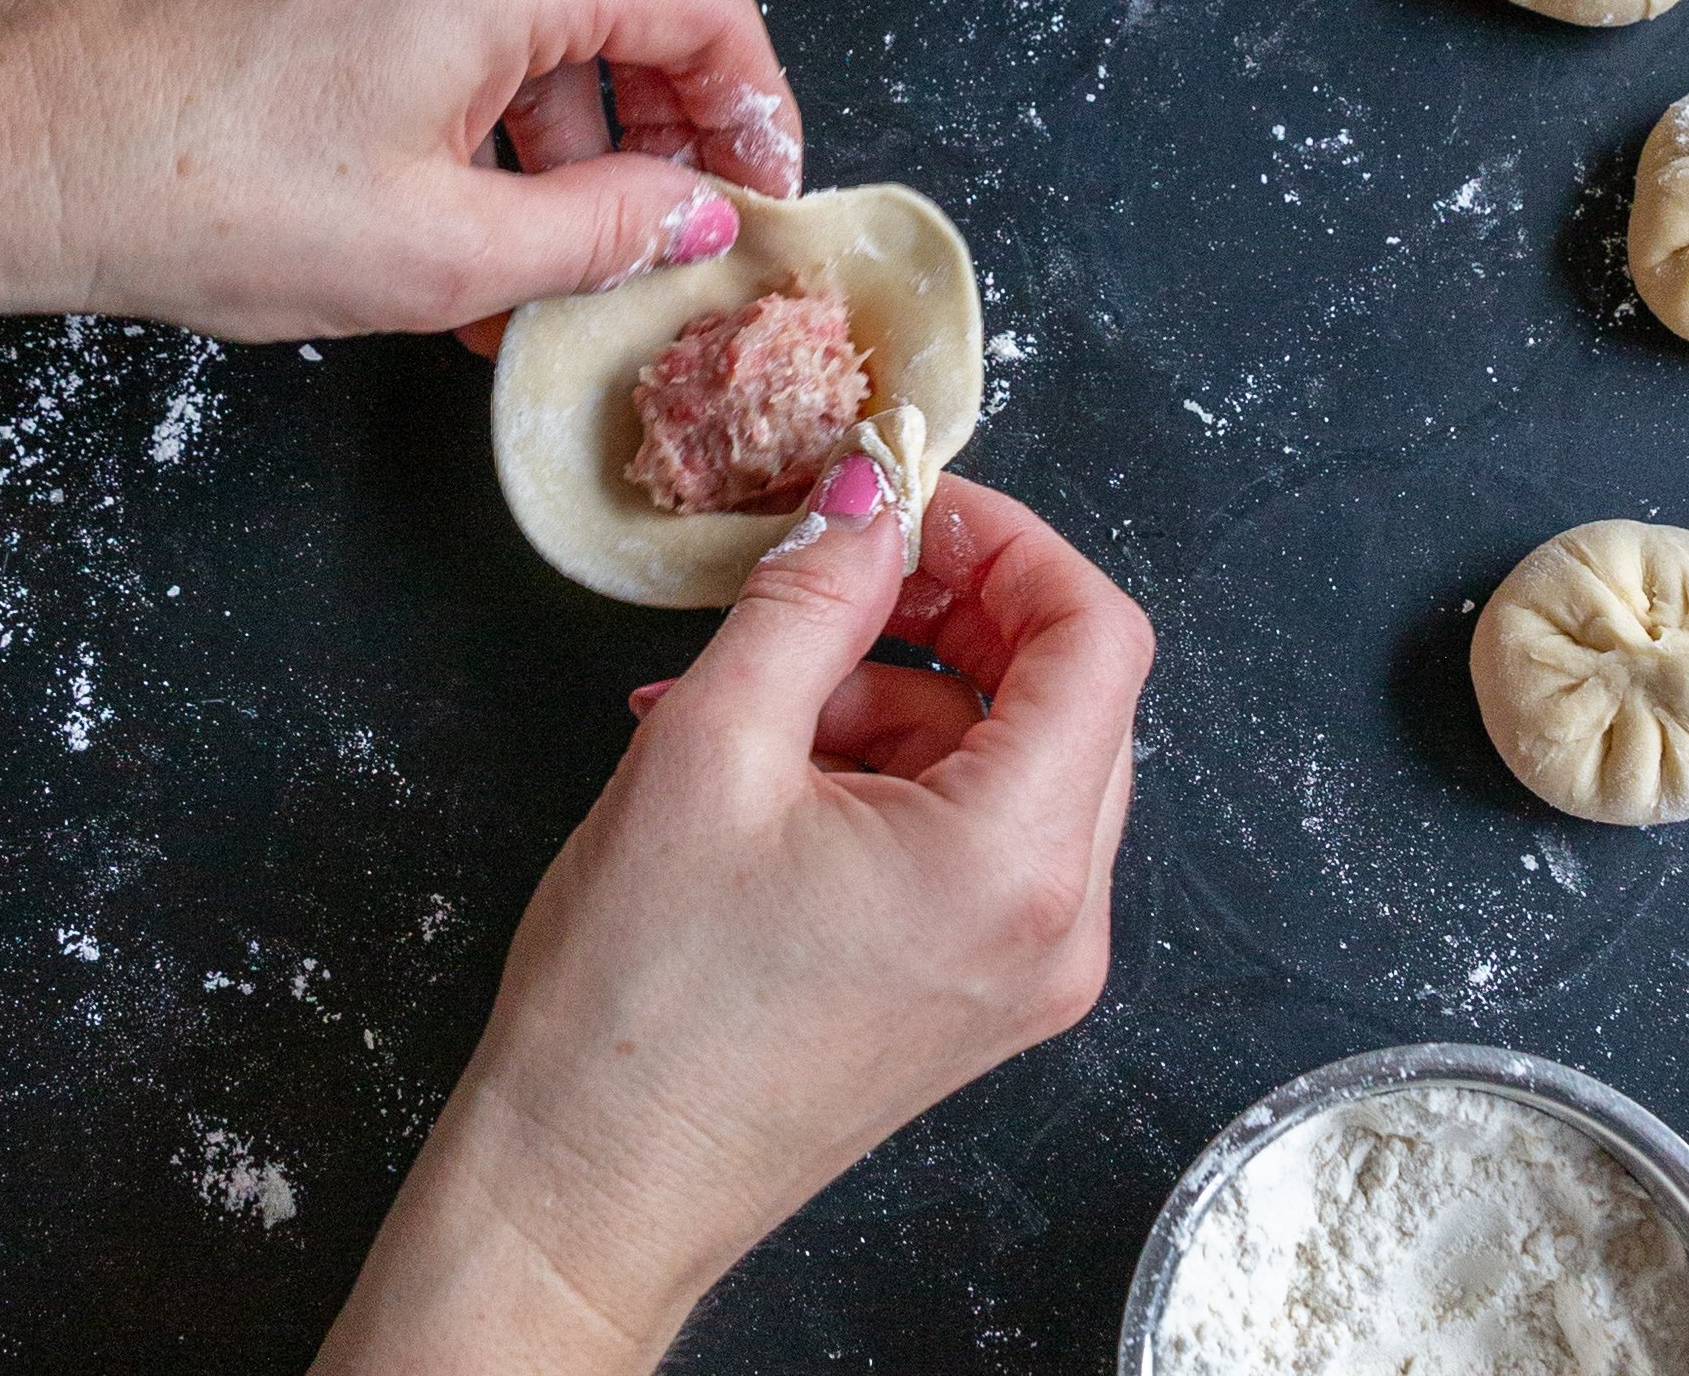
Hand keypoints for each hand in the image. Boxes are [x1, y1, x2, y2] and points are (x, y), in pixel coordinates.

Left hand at [0, 0, 799, 336]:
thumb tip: (690, 219)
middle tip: (678, 222)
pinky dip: (496, 93)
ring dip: (579, 119)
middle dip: (674, 114)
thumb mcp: (443, 256)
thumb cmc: (194, 191)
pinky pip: (457, 1)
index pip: (702, 4)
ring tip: (558, 247)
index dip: (758, 106)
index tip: (762, 189)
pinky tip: (472, 199)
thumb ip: (603, 233)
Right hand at [313, 468, 1153, 1373]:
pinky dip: (887, 773)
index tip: (911, 504)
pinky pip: (974, 835)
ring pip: (1012, 762)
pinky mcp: (982, 993)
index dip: (1009, 543)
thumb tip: (868, 495)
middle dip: (950, 614)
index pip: (1097, 638)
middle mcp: (1057, 924)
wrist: (591, 1193)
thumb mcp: (708, 751)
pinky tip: (767, 768)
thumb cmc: (634, 1006)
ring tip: (752, 699)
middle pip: (1067, 698)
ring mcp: (1027, 970)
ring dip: (898, 693)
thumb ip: (807, 599)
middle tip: (834, 576)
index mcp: (1013, 862)